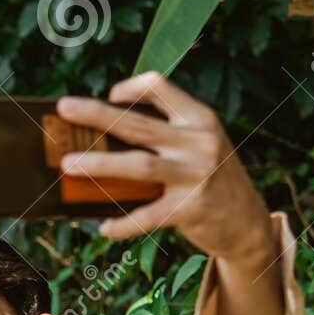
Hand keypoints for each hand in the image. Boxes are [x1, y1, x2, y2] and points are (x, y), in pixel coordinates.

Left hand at [57, 72, 275, 264]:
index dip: (130, 88)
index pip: (160, 87)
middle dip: (97, 114)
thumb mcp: (199, 145)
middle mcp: (199, 141)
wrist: (248, 221)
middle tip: (65, 107)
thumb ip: (165, 135)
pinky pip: (146, 216)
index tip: (109, 96)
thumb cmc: (210, 178)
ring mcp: (196, 174)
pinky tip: (104, 226)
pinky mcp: (190, 208)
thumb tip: (101, 137)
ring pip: (138, 165)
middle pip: (138, 125)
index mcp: (199, 118)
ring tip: (66, 164)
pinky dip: (121, 223)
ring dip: (99, 164)